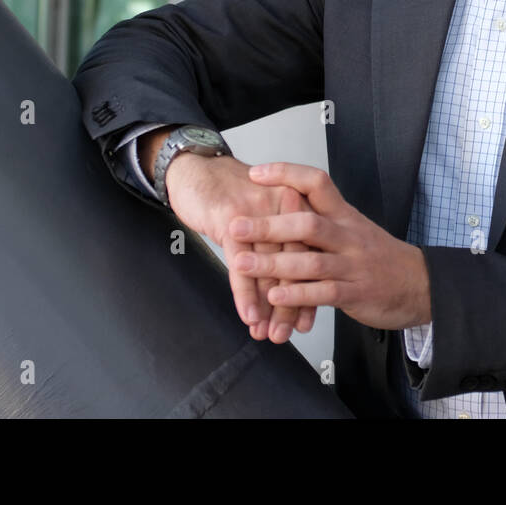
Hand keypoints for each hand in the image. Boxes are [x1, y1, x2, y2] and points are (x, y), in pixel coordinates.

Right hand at [163, 153, 316, 342]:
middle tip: (284, 335)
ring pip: (269, 268)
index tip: (304, 323)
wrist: (196, 170)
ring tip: (267, 333)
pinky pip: (242, 263)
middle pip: (293, 265)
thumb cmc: (230, 196)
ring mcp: (260, 213)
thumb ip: (277, 246)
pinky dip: (246, 293)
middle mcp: (285, 207)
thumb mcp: (262, 218)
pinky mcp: (233, 219)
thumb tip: (286, 290)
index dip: (307, 293)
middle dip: (289, 306)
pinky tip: (248, 314)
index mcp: (298, 206)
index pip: (309, 256)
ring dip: (268, 306)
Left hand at [230, 162, 431, 330]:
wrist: (421, 284)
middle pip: (308, 223)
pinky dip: (297, 294)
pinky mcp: (356, 293)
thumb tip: (280, 206)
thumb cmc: (379, 256)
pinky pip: (323, 293)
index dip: (286, 174)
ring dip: (273, 263)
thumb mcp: (353, 229)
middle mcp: (348, 236)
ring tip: (242, 263)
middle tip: (236, 225)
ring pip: (311, 261)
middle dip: (269, 225)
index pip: (317, 183)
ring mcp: (353, 265)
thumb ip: (320, 220)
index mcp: (345, 214)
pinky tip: (274, 295)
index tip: (256, 173)